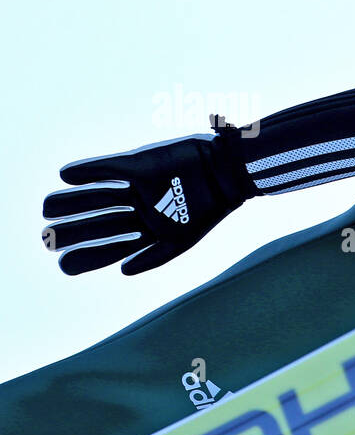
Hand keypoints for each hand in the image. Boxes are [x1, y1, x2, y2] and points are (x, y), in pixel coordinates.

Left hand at [42, 132, 250, 274]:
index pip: (114, 247)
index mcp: (153, 233)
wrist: (228, 174)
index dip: (89, 256)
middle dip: (75, 232)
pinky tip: (66, 175)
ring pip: (99, 197)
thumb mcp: (182, 241)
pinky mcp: (140, 163)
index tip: (64, 265)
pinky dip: (88, 171)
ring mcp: (140, 187)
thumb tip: (123, 271)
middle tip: (47, 238)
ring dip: (73, 202)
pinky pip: (109, 169)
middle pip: (102, 224)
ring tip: (47, 209)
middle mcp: (142, 211)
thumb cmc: (210, 210)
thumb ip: (154, 257)